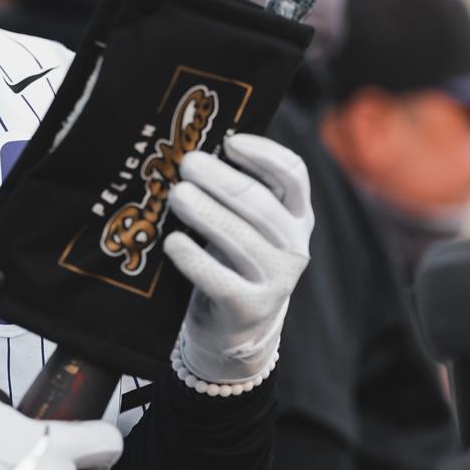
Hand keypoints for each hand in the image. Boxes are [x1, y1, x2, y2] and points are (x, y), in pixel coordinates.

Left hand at [163, 132, 312, 387]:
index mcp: (297, 216)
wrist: (237, 328)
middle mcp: (293, 246)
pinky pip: (218, 278)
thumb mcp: (248, 223)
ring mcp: (276, 280)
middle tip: (187, 163)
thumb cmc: (235, 258)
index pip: (294, 174)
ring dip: (204, 212)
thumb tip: (193, 143)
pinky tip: (172, 241)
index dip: (264, 154)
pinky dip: (192, 257)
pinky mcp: (249, 308)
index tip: (230, 141)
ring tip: (176, 194)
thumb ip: (237, 190)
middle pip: (259, 204)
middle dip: (221, 179)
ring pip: (239, 238)